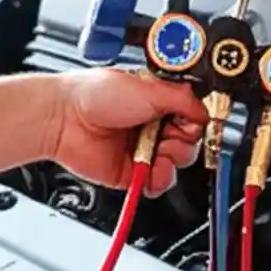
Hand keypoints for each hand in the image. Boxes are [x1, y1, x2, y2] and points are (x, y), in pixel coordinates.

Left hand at [46, 69, 206, 196]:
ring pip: (176, 164)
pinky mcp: (131, 172)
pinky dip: (159, 179)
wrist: (65, 117)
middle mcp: (152, 124)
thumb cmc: (96, 93)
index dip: (196, 122)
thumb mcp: (149, 87)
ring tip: (157, 150)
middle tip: (170, 134)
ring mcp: (142, 149)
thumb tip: (205, 110)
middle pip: (189, 142)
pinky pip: (156, 183)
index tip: (194, 123)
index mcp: (158, 101)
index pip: (192, 116)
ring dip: (172, 160)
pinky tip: (152, 169)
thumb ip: (184, 99)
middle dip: (185, 141)